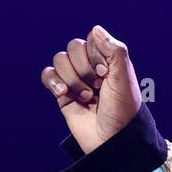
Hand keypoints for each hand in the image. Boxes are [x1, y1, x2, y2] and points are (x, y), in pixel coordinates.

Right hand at [41, 25, 142, 154]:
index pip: (91, 40)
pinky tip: (63, 94)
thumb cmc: (123, 111)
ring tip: (86, 97)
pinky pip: (48, 74)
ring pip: (60, 60)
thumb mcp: (124, 78)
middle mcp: (92, 69)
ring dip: (72, 78)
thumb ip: (114, 50)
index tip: (107, 74)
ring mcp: (76, 81)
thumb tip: (95, 28)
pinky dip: (53, 81)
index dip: (95, 54)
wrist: (112, 142)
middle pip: (73, 47)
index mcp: (109, 62)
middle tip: (98, 87)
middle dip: (83, 67)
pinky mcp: (62, 94)